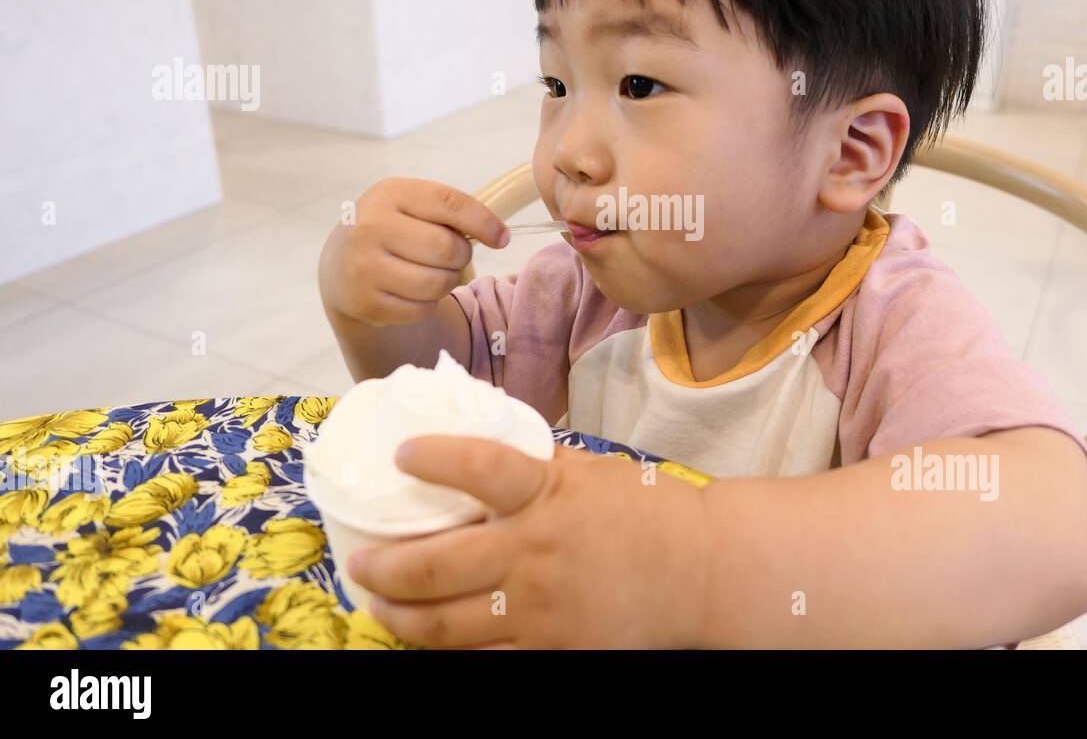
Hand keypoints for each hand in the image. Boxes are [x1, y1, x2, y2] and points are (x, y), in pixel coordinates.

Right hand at [318, 178, 508, 326]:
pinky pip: (421, 309)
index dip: (484, 222)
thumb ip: (452, 212)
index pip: (450, 204)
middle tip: (452, 257)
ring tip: (432, 273)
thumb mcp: (413, 206)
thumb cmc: (393, 229)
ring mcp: (364, 267)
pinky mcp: (365, 303)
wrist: (340, 264)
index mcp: (390, 194)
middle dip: (461, 256)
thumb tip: (500, 236)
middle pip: (448, 249)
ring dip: (447, 282)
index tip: (501, 238)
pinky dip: (427, 304)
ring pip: (437, 284)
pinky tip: (411, 291)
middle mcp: (370, 227)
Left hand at [346, 436, 714, 648]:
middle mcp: (535, 552)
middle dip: (382, 566)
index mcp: (548, 494)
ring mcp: (541, 609)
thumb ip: (535, 466)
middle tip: (359, 563)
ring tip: (377, 604)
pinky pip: (483, 659)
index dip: (433, 458)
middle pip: (434, 564)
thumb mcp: (591, 472)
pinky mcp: (553, 650)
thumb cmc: (646, 512)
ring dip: (398, 615)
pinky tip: (427, 641)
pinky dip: (447, 653)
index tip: (403, 455)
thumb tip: (477, 453)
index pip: (478, 467)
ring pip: (444, 624)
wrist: (702, 572)